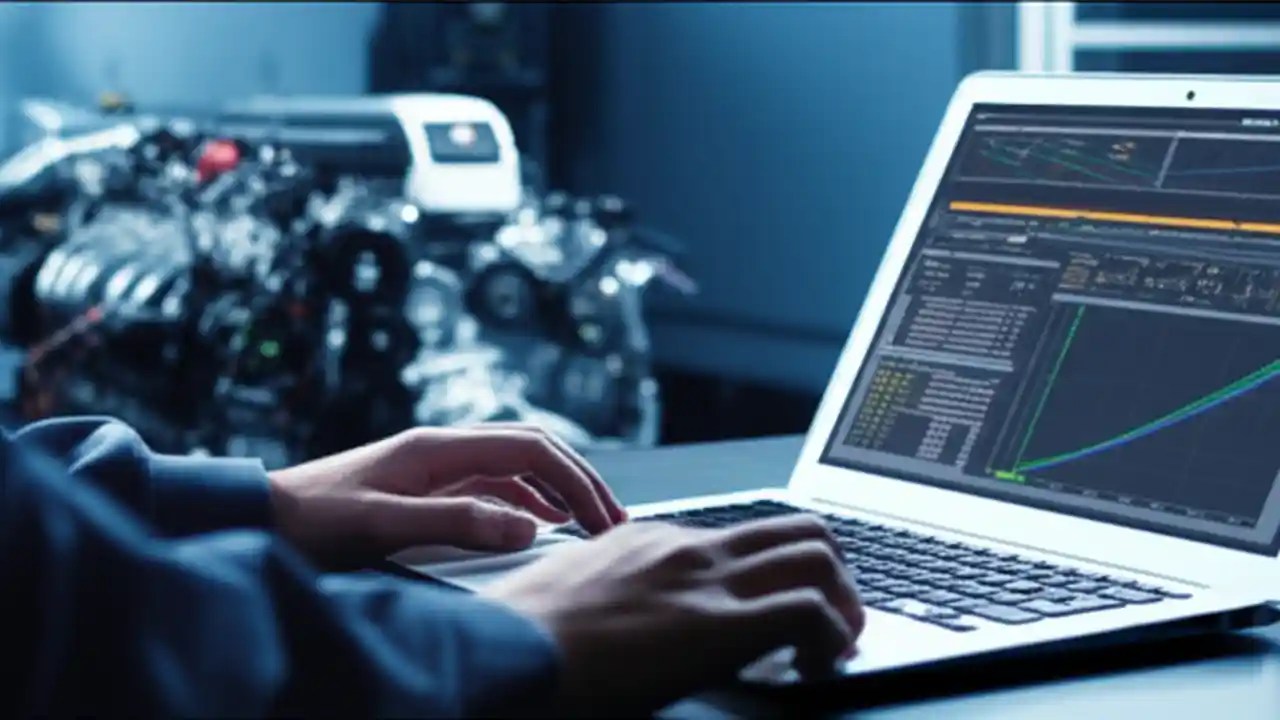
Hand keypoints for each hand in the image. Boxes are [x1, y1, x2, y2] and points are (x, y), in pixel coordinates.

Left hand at [266, 423, 625, 564]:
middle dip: (578, 482)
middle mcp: (441, 449)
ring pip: (516, 468)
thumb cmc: (309, 519)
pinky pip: (493, 487)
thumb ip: (456, 523)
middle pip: (531, 451)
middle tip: (612, 520)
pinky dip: (527, 502)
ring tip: (589, 522)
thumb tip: (528, 529)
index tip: (603, 517)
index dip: (575, 479)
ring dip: (557, 491)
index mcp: (437, 447)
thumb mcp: (381, 524)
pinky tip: (538, 524)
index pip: (529, 449)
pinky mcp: (425, 488)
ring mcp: (434, 467)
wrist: (259, 519)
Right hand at [482, 514, 864, 715]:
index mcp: (653, 541)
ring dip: (843, 602)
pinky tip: (813, 668)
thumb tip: (632, 617)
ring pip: (818, 555)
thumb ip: (614, 590)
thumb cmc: (522, 638)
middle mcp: (688, 548)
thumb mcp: (572, 595)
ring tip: (834, 644)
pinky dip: (830, 640)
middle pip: (799, 528)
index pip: (745, 538)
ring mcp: (705, 581)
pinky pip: (810, 613)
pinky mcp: (716, 626)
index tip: (785, 608)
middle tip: (833, 618)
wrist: (502, 655)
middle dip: (832, 573)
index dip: (779, 574)